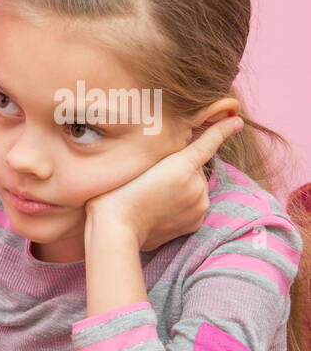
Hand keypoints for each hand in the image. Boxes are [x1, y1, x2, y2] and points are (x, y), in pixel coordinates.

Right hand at [84, 116, 243, 250]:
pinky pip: (193, 208)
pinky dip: (181, 208)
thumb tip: (189, 147)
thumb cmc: (116, 193)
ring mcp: (199, 206)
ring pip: (195, 190)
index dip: (221, 130)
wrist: (115, 229)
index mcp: (182, 165)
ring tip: (152, 199)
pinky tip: (159, 211)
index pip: (208, 142)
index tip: (235, 120)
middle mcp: (197, 185)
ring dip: (181, 191)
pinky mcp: (195, 223)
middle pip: (194, 171)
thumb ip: (165, 153)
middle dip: (179, 173)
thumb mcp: (136, 164)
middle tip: (150, 182)